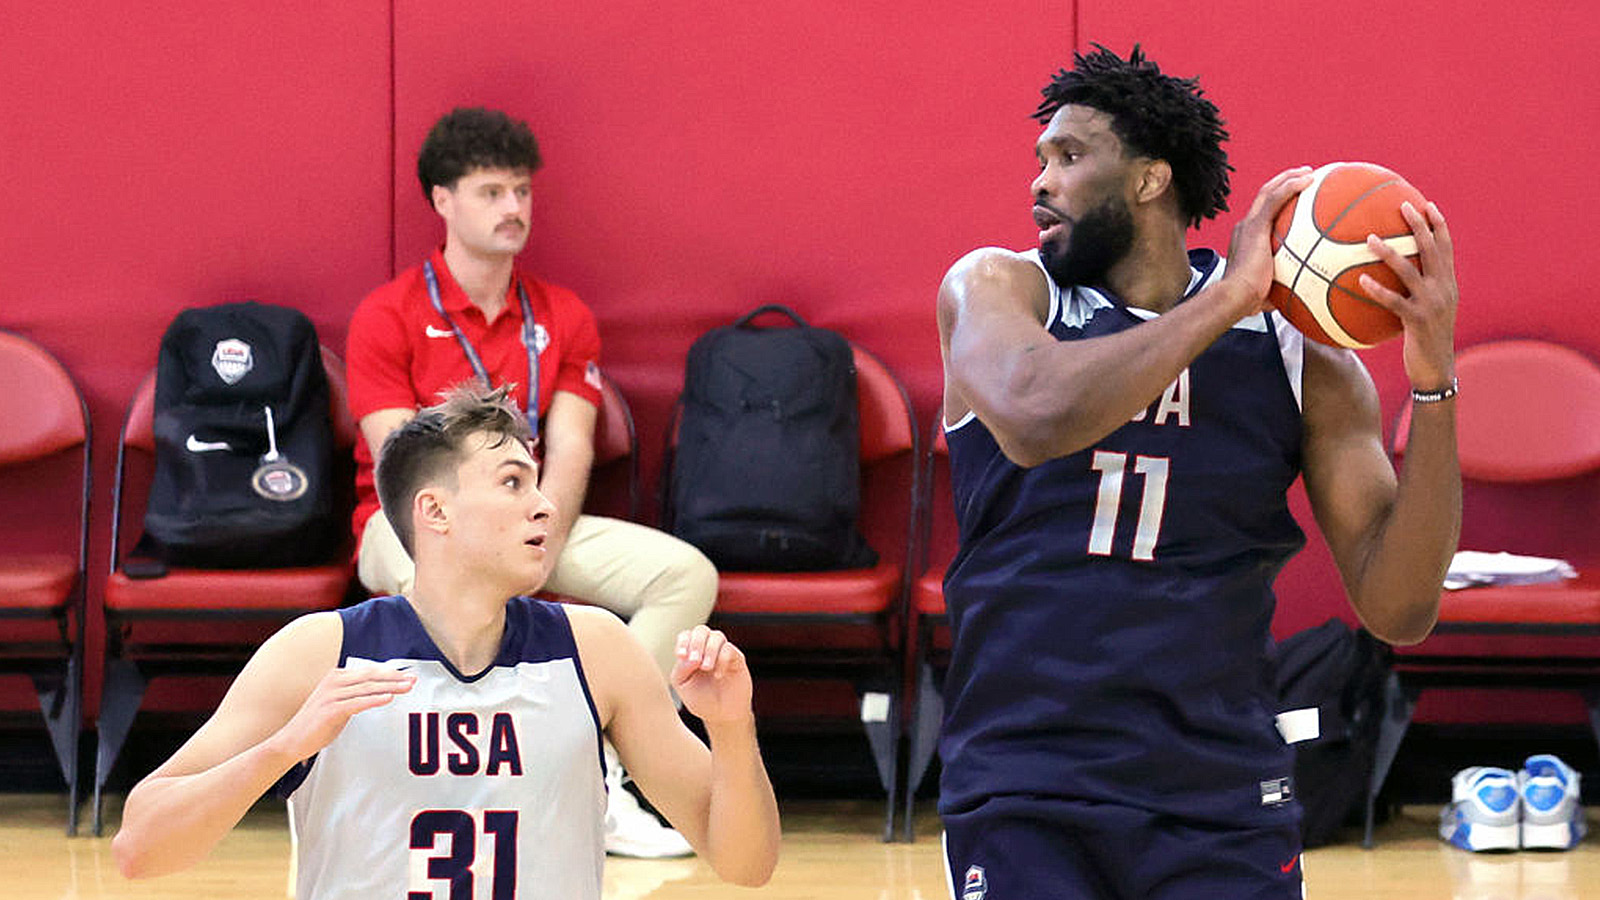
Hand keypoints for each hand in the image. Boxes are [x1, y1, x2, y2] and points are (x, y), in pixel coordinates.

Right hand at [267, 664, 414, 762]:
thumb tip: (379, 690)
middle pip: (371, 676)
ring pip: (367, 688)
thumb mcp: (338, 703)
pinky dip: (375, 699)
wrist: (292, 740)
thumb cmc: (317, 724)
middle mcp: (333, 682)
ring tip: (408, 687)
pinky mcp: (331, 710)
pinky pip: (357, 703)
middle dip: (394, 677)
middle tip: (413, 679)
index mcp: (336, 677)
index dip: (389, 673)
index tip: (407, 675)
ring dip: (390, 687)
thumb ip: (355, 694)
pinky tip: (389, 698)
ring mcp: (331, 695)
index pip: (369, 671)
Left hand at [671, 625, 752, 724]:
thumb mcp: (683, 686)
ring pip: (717, 636)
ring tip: (706, 668)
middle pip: (701, 630)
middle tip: (695, 661)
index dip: (683, 642)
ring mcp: (723, 652)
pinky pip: (730, 649)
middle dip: (697, 643)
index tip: (681, 656)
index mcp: (692, 653)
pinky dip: (722, 659)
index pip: (686, 636)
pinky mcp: (737, 659)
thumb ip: (681, 669)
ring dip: (710, 650)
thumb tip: (688, 656)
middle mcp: (707, 649)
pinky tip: (718, 675)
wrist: (723, 715)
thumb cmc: (701, 700)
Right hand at [1221, 166, 1314, 313]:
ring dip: (1290, 178)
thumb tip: (1302, 294)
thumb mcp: (1270, 289)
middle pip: (1265, 195)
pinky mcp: (1254, 226)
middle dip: (1285, 182)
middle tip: (1305, 176)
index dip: (1279, 201)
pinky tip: (1309, 180)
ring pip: (1269, 191)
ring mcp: (1248, 225)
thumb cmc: (1250, 300)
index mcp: (1247, 238)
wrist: (1236, 297)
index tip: (1297, 197)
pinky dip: (1291, 186)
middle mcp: (1245, 227)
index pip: (1263, 213)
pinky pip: (1275, 198)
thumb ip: (1284, 284)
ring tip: (1309, 172)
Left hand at [1359, 201, 1457, 390]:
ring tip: (1370, 238)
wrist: (1437, 368)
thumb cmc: (1426, 339)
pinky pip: (1394, 301)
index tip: (1427, 204)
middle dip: (1419, 225)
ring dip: (1390, 252)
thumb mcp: (1427, 310)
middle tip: (1403, 205)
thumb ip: (1417, 290)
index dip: (1439, 225)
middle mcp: (1444, 289)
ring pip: (1410, 271)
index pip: (1446, 247)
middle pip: (1432, 250)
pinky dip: (1378, 289)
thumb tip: (1391, 275)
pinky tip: (1360, 280)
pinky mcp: (1418, 320)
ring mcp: (1432, 304)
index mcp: (1448, 284)